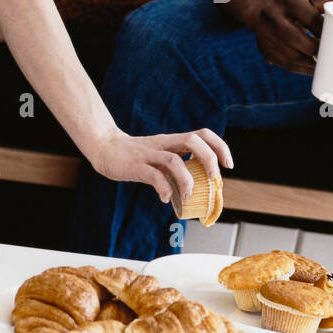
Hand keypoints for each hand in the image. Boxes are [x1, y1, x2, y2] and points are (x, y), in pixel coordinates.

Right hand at [86, 127, 233, 205]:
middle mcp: (164, 144)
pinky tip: (165, 198)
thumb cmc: (135, 156)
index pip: (202, 134)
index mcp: (172, 141)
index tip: (227, 165)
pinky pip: (153, 176)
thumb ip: (176, 167)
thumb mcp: (159, 156)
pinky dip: (164, 189)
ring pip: (174, 160)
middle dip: (209, 159)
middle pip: (193, 141)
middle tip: (213, 178)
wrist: (104, 148)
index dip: (219, 147)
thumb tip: (196, 188)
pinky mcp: (136, 166)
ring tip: (188, 196)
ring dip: (187, 180)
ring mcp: (149, 154)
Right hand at [253, 0, 332, 73]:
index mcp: (287, 0)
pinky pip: (287, 65)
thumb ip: (325, 0)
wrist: (261, 9)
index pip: (310, 18)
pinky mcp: (266, 51)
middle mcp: (272, 17)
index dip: (325, 30)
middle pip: (297, 39)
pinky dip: (304, 69)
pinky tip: (315, 66)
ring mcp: (266, 35)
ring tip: (327, 62)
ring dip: (312, 63)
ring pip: (292, 56)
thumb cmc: (293, 3)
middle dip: (317, 49)